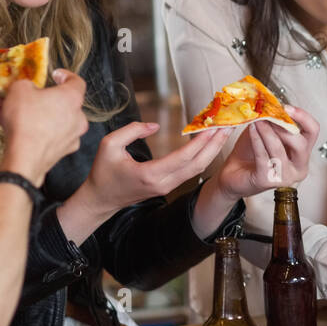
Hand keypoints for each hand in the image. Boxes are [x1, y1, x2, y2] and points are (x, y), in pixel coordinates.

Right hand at [0, 69, 88, 185]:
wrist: (25, 159)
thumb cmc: (27, 121)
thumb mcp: (19, 89)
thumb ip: (24, 83)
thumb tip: (25, 86)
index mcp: (73, 98)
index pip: (76, 82)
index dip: (65, 75)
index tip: (55, 74)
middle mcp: (77, 118)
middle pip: (58, 103)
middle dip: (35, 97)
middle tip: (18, 94)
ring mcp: (70, 137)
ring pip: (47, 119)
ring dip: (26, 113)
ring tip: (0, 108)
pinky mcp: (60, 152)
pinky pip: (44, 135)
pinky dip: (28, 129)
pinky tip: (5, 125)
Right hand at [79, 122, 231, 215]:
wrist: (100, 199)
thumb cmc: (102, 172)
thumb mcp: (108, 145)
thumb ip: (132, 131)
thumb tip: (155, 125)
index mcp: (149, 174)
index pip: (183, 157)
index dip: (200, 141)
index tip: (212, 126)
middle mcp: (162, 183)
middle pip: (197, 165)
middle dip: (214, 145)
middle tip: (227, 126)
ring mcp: (166, 187)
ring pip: (196, 170)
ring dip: (211, 151)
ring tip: (221, 132)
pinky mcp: (167, 187)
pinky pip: (189, 172)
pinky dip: (201, 157)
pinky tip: (207, 143)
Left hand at [214, 105, 319, 200]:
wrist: (232, 175)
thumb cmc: (250, 153)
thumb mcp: (265, 131)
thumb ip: (272, 120)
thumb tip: (270, 102)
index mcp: (302, 154)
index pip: (313, 132)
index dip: (303, 117)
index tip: (286, 107)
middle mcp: (298, 167)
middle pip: (301, 143)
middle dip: (284, 126)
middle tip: (269, 113)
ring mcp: (285, 177)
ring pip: (279, 149)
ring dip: (267, 131)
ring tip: (257, 119)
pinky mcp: (268, 181)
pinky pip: (263, 156)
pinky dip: (257, 140)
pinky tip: (251, 129)